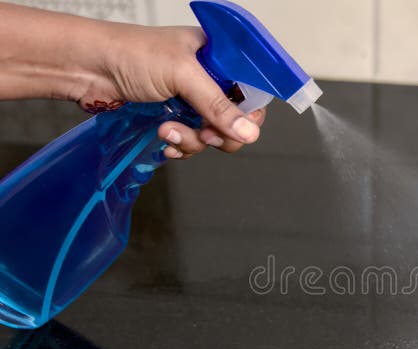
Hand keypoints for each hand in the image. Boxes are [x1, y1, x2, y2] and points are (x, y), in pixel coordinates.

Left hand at [84, 25, 266, 158]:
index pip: (251, 88)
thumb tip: (248, 133)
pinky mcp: (173, 118)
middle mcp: (207, 78)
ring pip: (212, 134)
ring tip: (169, 131)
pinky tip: (165, 141)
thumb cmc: (130, 54)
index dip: (250, 111)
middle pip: (235, 118)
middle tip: (205, 133)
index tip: (238, 125)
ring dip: (193, 140)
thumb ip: (217, 105)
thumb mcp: (182, 75)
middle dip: (219, 132)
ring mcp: (190, 100)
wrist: (85, 67)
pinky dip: (181, 146)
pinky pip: (192, 142)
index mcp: (217, 56)